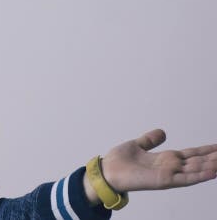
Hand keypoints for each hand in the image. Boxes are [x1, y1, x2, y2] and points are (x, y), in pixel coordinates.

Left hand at [101, 128, 216, 192]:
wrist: (107, 171)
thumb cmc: (119, 162)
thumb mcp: (138, 145)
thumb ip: (150, 140)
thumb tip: (162, 132)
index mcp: (166, 158)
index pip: (192, 154)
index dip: (206, 150)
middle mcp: (171, 167)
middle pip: (198, 161)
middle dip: (213, 157)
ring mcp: (169, 174)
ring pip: (196, 169)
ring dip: (211, 166)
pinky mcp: (164, 181)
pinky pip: (186, 178)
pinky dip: (200, 176)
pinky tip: (213, 172)